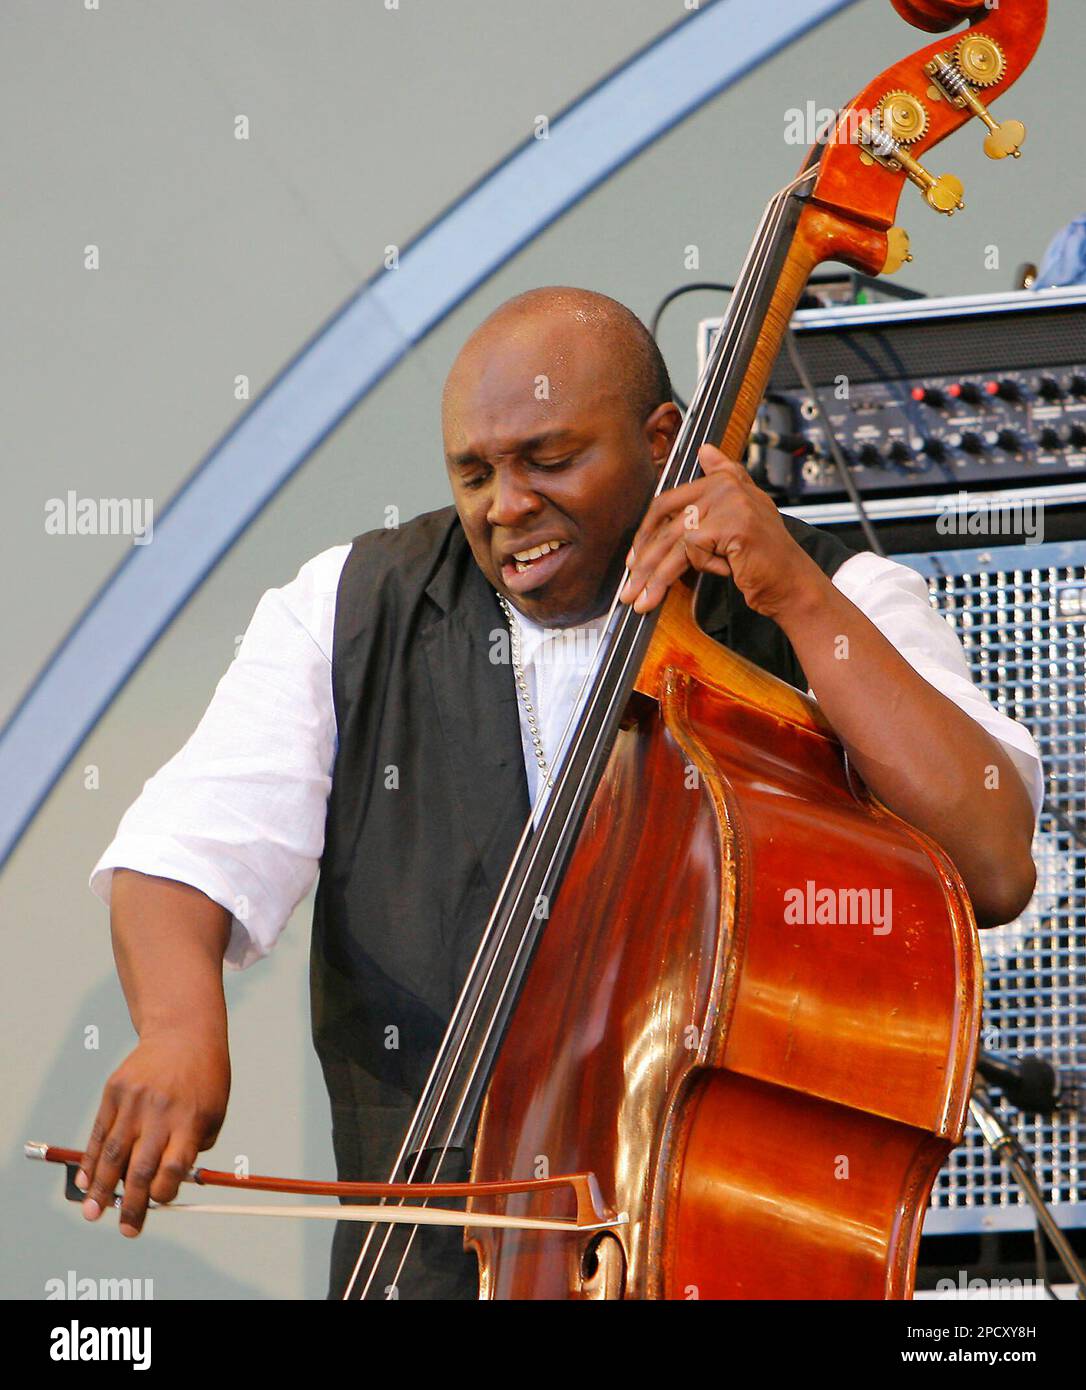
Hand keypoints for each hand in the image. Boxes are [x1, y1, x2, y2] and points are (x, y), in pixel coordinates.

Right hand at [77, 1029, 229, 1235]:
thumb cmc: (204, 1080)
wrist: (184, 1033)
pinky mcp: (115, 1090)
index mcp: (191, 1120)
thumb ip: (193, 1149)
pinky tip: (84, 1181)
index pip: (173, 1168)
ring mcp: (135, 1101)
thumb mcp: (214, 1112)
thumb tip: (162, 1187)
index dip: (163, 1192)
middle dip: (131, 1204)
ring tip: (93, 1213)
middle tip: (127, 1229)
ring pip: (113, 1153)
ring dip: (101, 1188)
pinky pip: (99, 1132)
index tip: (158, 1203)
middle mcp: (161, 1112)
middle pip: (140, 1168)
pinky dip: (90, 1159)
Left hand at [619, 444, 825, 619]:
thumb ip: (724, 480)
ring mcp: (730, 502)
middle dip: (644, 560)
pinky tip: (726, 571)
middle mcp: (727, 485)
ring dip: (655, 577)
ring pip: (675, 542)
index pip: (669, 501)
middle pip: (667, 523)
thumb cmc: (765, 558)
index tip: (635, 558)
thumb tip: (704, 448)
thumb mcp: (742, 516)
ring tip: (639, 600)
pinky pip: (693, 550)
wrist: (792, 583)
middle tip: (628, 588)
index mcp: (726, 480)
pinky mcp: (731, 525)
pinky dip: (705, 567)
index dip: (647, 532)